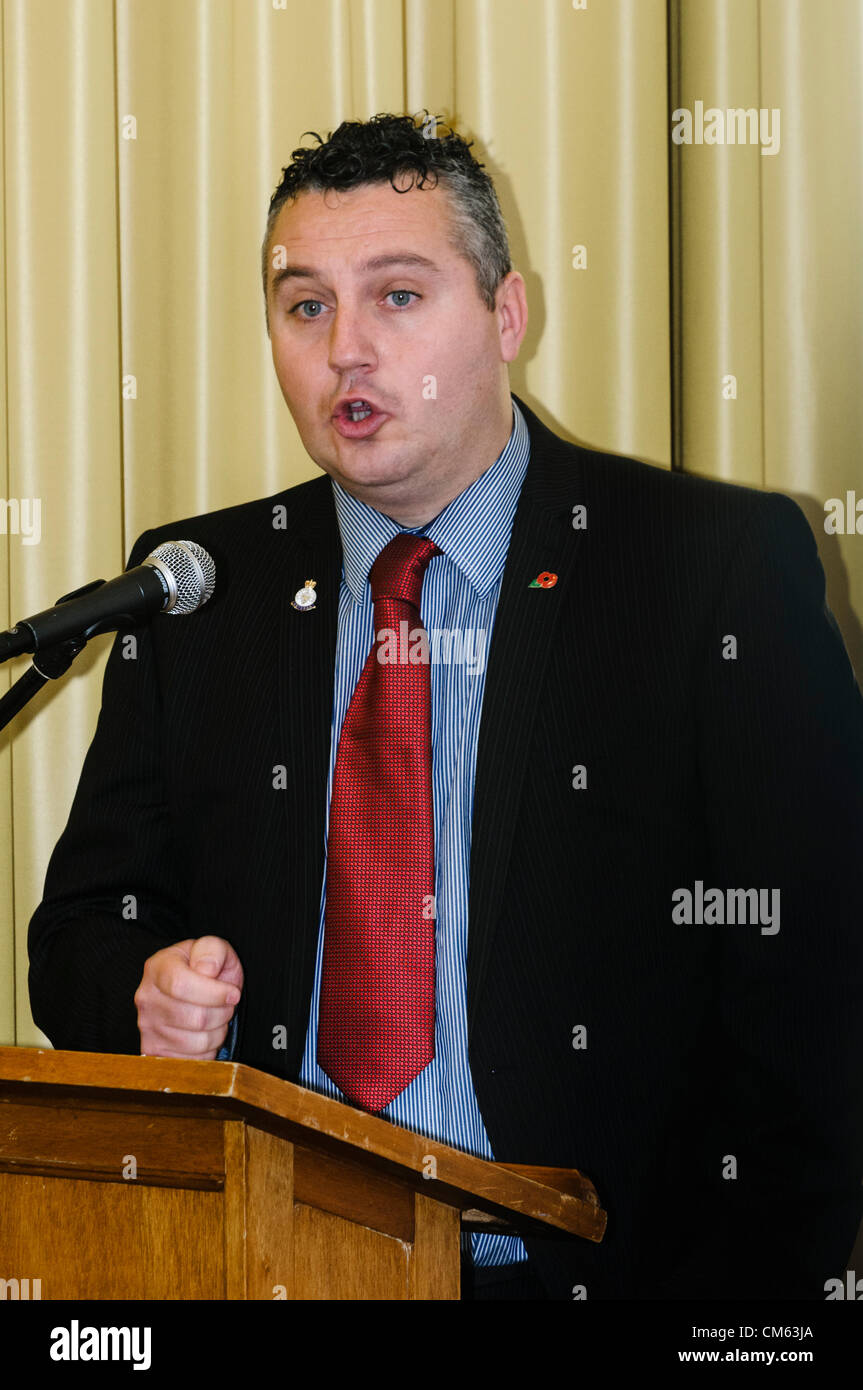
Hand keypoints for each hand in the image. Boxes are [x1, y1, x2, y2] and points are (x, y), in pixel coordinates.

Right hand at [135, 935, 243, 1059]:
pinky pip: (192, 1061)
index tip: (233, 994)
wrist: (188, 988)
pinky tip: (204, 1033)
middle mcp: (147, 998)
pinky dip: (207, 1051)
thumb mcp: (212, 949)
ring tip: (214, 1017)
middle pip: (196, 1018)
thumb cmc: (203, 969)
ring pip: (198, 1043)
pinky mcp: (154, 1051)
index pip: (181, 985)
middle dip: (222, 1013)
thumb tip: (206, 969)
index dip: (214, 993)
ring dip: (217, 1032)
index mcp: (158, 968)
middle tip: (224, 1005)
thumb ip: (212, 950)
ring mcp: (147, 1027)